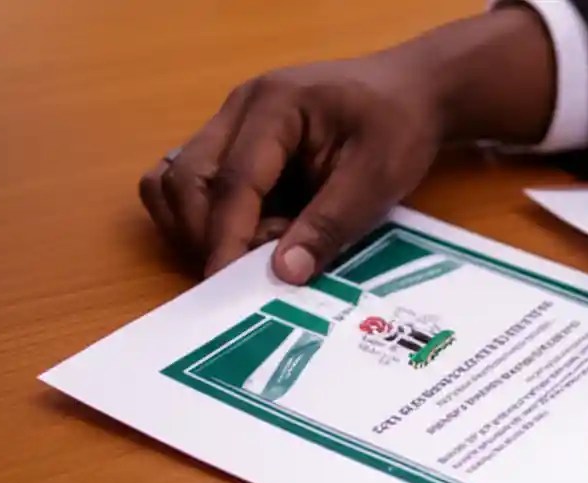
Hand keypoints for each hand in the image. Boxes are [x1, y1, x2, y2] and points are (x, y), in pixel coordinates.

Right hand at [138, 53, 442, 282]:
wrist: (411, 92)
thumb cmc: (400, 125)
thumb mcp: (379, 177)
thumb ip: (331, 224)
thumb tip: (285, 273)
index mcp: (275, 105)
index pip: (233, 180)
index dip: (226, 238)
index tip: (226, 285)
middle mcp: (238, 109)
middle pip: (186, 180)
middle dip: (207, 235)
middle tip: (255, 269)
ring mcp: (230, 125)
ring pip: (175, 182)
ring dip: (199, 227)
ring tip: (260, 247)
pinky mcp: (233, 145)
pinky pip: (194, 185)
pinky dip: (206, 218)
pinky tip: (253, 233)